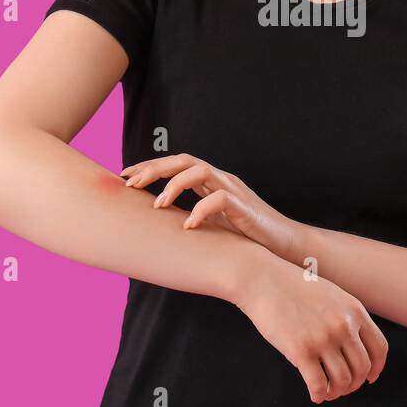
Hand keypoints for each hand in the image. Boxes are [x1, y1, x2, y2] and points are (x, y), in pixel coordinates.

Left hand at [121, 154, 303, 261]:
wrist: (282, 246)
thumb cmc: (244, 236)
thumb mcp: (210, 222)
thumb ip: (188, 214)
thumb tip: (153, 222)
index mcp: (211, 182)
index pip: (177, 164)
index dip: (150, 166)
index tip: (124, 176)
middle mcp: (221, 180)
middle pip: (184, 161)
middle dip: (155, 168)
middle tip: (131, 183)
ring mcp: (234, 191)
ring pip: (201, 171)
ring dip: (175, 185)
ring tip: (158, 205)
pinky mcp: (245, 208)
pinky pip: (221, 200)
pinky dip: (201, 210)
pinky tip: (188, 224)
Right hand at [234, 255, 387, 403]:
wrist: (263, 279)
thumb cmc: (292, 287)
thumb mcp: (331, 294)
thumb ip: (346, 316)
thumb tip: (354, 347)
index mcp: (354, 311)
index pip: (379, 348)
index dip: (376, 368)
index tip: (370, 378)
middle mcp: (343, 326)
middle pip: (362, 368)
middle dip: (354, 384)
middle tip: (343, 388)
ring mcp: (323, 339)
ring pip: (343, 380)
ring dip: (337, 391)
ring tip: (328, 392)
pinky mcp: (301, 350)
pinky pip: (318, 384)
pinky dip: (319, 395)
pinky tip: (315, 395)